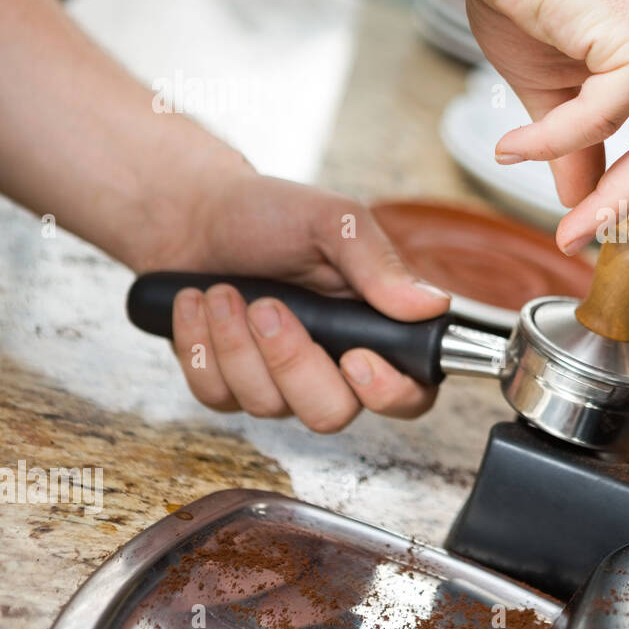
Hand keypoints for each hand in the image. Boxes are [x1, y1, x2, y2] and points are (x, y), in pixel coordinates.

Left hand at [149, 171, 449, 431]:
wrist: (196, 216)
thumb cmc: (272, 214)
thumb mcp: (334, 222)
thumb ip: (379, 264)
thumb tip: (432, 305)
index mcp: (375, 329)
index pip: (410, 393)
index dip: (389, 392)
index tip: (354, 358)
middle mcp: (333, 366)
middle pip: (331, 414)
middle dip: (291, 362)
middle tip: (266, 308)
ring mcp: (280, 383)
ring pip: (268, 406)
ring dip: (236, 344)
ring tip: (222, 291)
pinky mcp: (229, 387)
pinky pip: (217, 396)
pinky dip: (199, 346)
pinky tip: (197, 305)